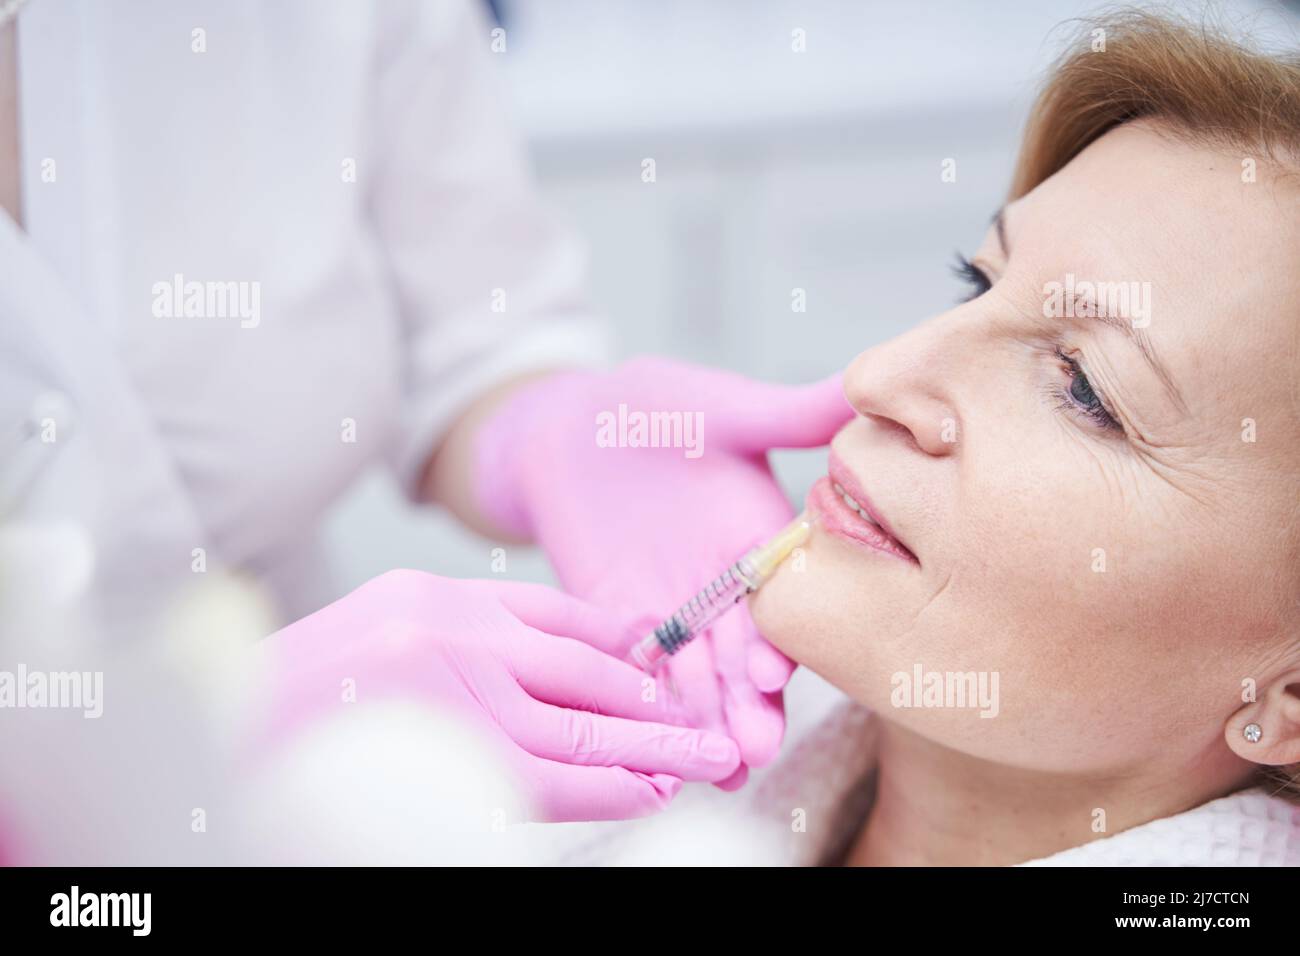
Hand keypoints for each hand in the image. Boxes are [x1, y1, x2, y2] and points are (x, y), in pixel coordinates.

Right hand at [257, 570, 740, 820]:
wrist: (214, 741)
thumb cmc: (294, 705)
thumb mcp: (376, 643)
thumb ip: (454, 647)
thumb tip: (547, 676)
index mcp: (429, 597)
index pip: (555, 615)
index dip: (622, 647)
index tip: (663, 668)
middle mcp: (448, 631)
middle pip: (583, 666)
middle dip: (655, 700)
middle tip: (709, 720)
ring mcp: (450, 689)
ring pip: (580, 722)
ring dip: (651, 746)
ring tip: (704, 760)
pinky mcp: (448, 752)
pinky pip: (551, 774)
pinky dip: (609, 784)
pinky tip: (650, 789)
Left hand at [473, 357, 851, 786]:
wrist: (572, 422)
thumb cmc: (656, 402)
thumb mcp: (727, 406)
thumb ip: (793, 414)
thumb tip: (876, 383)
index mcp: (762, 539)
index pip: (780, 597)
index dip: (777, 635)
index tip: (772, 672)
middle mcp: (725, 585)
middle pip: (741, 653)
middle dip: (748, 703)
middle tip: (754, 748)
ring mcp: (675, 607)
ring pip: (695, 675)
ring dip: (706, 720)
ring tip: (717, 767)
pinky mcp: (619, 618)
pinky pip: (636, 667)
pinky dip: (648, 704)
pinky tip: (654, 746)